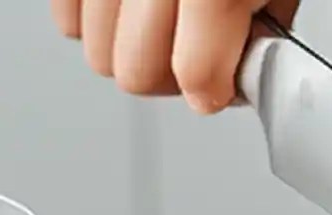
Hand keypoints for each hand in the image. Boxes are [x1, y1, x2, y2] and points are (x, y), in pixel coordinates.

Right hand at [51, 0, 299, 113]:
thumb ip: (264, 20)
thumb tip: (248, 67)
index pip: (196, 77)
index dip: (215, 90)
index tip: (222, 86)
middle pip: (136, 73)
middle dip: (172, 77)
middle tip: (197, 56)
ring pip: (96, 51)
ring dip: (132, 50)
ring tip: (165, 24)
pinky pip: (67, 18)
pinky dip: (94, 19)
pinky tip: (129, 7)